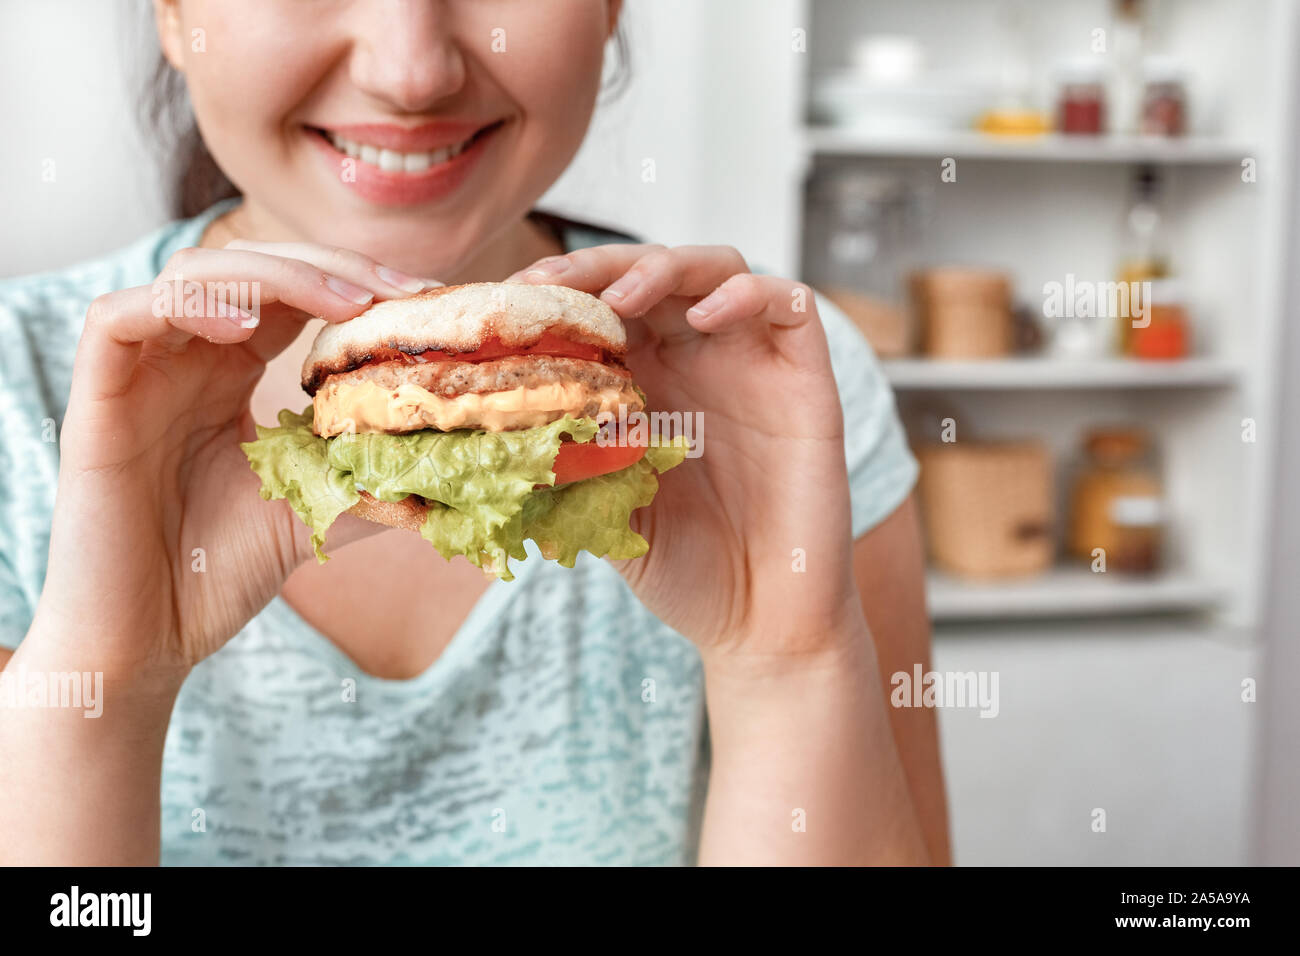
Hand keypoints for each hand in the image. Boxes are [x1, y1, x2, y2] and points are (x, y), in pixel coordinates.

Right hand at [35, 240, 434, 679]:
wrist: (147, 639)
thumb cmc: (219, 574)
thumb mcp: (317, 512)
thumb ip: (375, 477)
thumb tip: (459, 462)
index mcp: (232, 375)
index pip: (293, 295)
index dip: (357, 284)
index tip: (423, 300)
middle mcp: (187, 360)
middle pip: (252, 266)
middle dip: (330, 268)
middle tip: (395, 293)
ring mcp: (141, 372)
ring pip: (193, 273)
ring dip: (273, 274)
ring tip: (340, 304)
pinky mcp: (97, 395)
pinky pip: (120, 317)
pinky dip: (184, 305)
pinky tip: (244, 328)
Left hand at [508, 245, 862, 664]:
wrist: (760, 623)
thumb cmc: (682, 568)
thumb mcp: (601, 510)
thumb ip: (559, 463)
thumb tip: (480, 433)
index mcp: (646, 381)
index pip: (601, 304)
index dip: (558, 290)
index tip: (509, 298)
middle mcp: (698, 360)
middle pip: (653, 271)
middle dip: (598, 266)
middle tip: (552, 282)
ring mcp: (753, 364)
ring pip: (718, 269)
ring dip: (665, 266)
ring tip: (620, 298)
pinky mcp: (806, 380)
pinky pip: (792, 305)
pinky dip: (749, 294)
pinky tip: (706, 317)